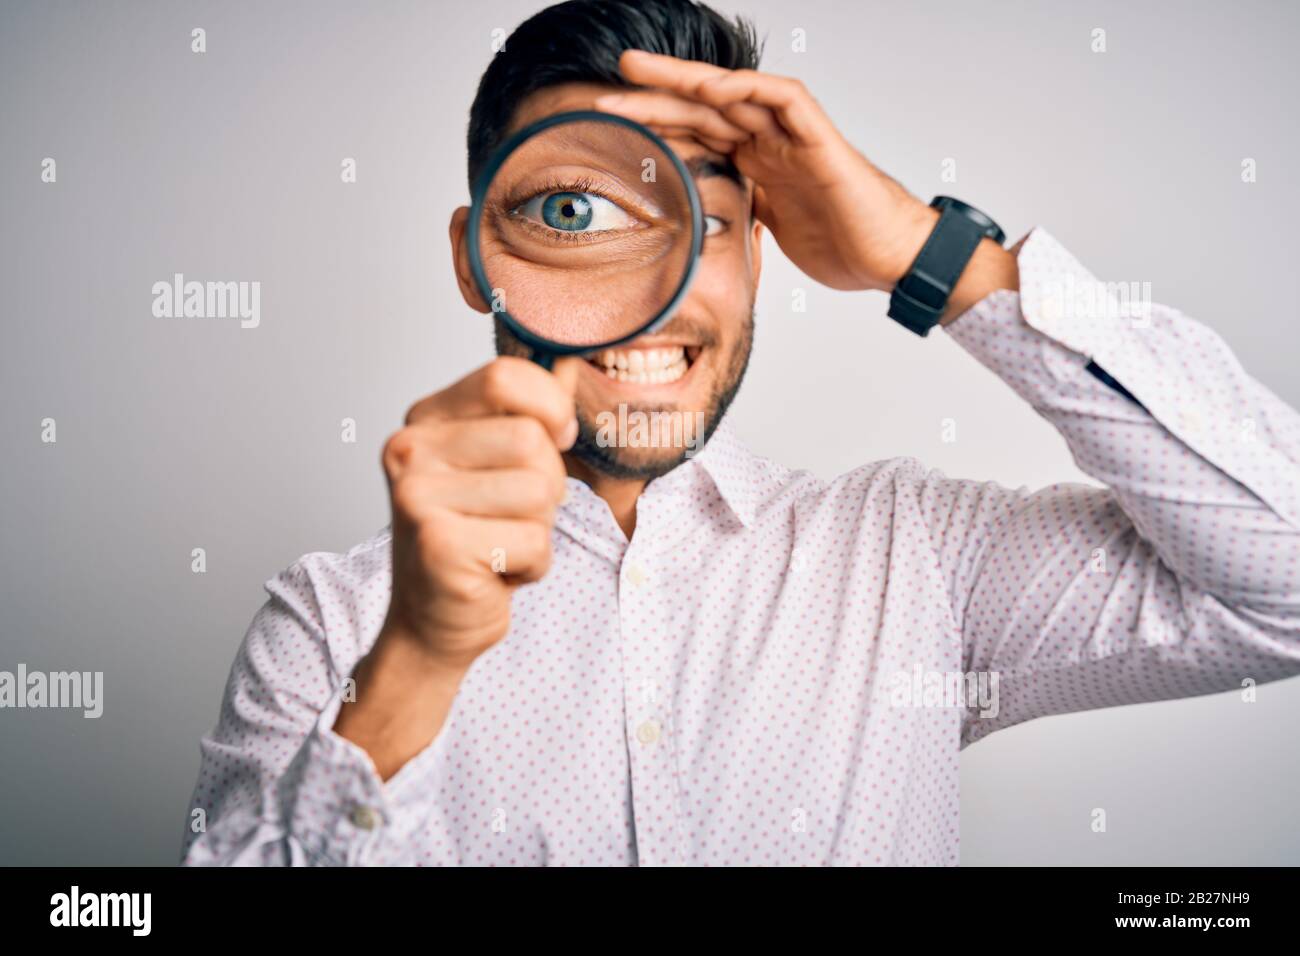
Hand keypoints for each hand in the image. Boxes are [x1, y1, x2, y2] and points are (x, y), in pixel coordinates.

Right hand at [380, 356, 581, 672]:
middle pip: (531, 439)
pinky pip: (534, 541)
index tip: (552, 440)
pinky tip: (497, 571)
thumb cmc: (473, 537)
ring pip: (539, 491)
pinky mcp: (438, 546)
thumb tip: (574, 361)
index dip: (550, 409)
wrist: (431, 622)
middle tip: (513, 515)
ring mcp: (417, 497)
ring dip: (540, 528)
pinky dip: (532, 565)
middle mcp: (410, 450)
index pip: (506, 377)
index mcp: (425, 419)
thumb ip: (531, 412)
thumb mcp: (499, 465)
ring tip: (502, 542)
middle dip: (548, 485)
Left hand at [594, 50, 936, 291]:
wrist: (891, 259)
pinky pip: (784, 98)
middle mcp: (772, 141)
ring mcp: (795, 137)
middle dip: (655, 94)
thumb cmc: (843, 245)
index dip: (656, 124)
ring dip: (685, 81)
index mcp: (758, 162)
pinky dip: (747, 88)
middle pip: (705, 106)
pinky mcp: (821, 141)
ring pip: (734, 92)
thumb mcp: (769, 231)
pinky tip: (710, 89)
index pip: (698, 132)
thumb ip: (738, 212)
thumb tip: (700, 220)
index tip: (612, 125)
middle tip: (607, 87)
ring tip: (638, 73)